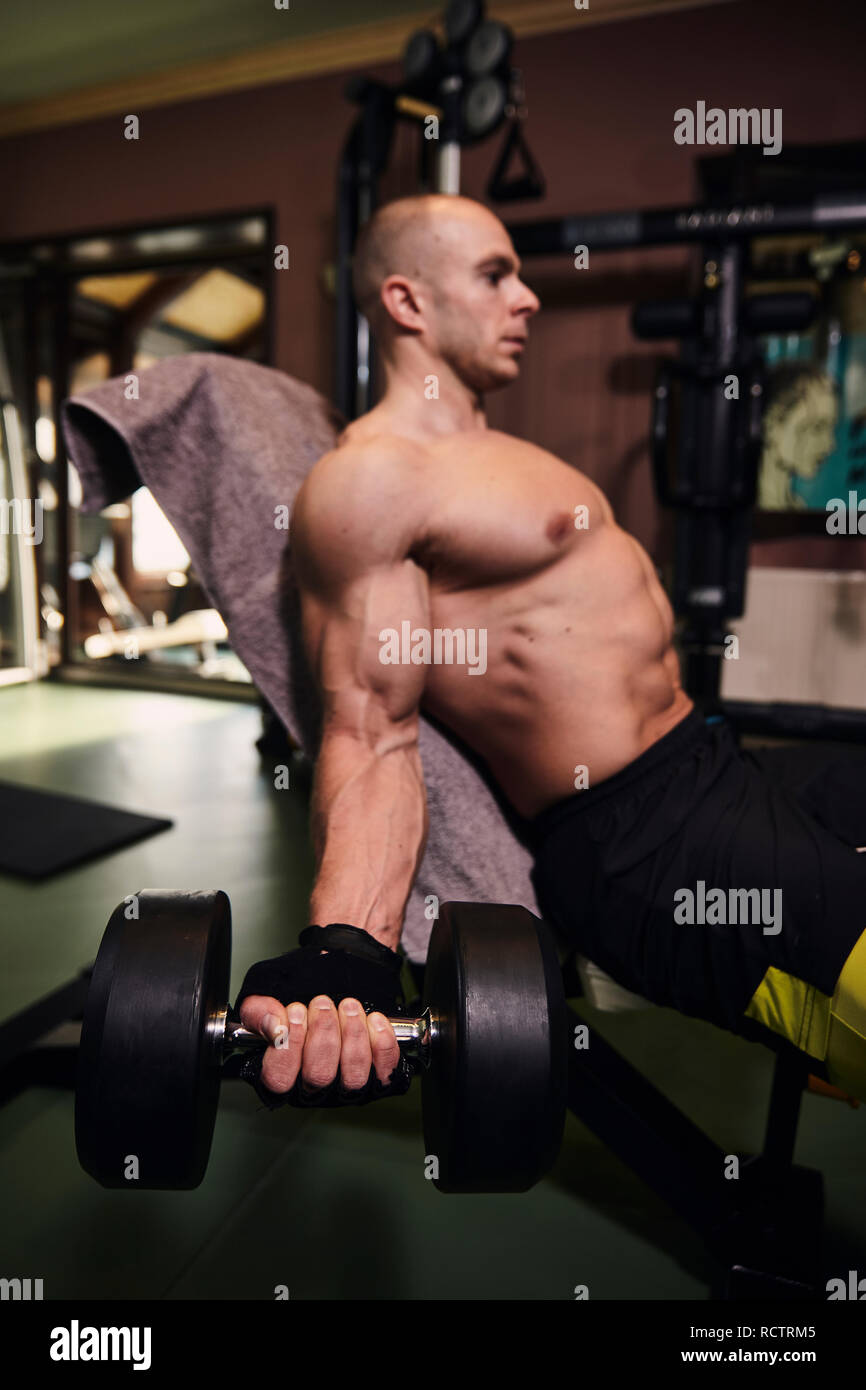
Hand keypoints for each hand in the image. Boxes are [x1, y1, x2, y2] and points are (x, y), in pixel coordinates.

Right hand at [239, 993, 401, 1097]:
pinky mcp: (379, 1077)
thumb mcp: (268, 995)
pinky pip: (385, 1070)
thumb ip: (260, 1011)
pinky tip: (374, 1020)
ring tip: (348, 1007)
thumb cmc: (300, 994)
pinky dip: (382, 1044)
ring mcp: (347, 1086)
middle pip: (319, 1077)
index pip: (279, 1081)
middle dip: (323, 1034)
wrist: (337, 980)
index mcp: (282, 1074)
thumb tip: (274, 1027)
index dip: (287, 1048)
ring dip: (352, 1035)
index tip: (295, 1013)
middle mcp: (314, 1088)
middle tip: (323, 1004)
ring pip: (353, 1077)